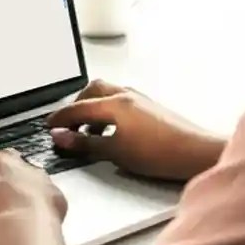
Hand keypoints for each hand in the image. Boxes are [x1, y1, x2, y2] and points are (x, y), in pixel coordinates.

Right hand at [46, 80, 224, 181]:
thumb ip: (84, 144)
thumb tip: (60, 137)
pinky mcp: (150, 107)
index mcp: (114, 103)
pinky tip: (111, 131)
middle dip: (76, 105)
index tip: (49, 126)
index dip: (60, 118)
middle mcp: (126, 95)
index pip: (78, 107)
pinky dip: (108, 111)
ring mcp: (140, 99)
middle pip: (92, 90)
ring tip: (89, 132)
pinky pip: (120, 101)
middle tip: (68, 125)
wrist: (195, 153)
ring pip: (108, 94)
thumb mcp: (114, 152)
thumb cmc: (158, 153)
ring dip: (93, 108)